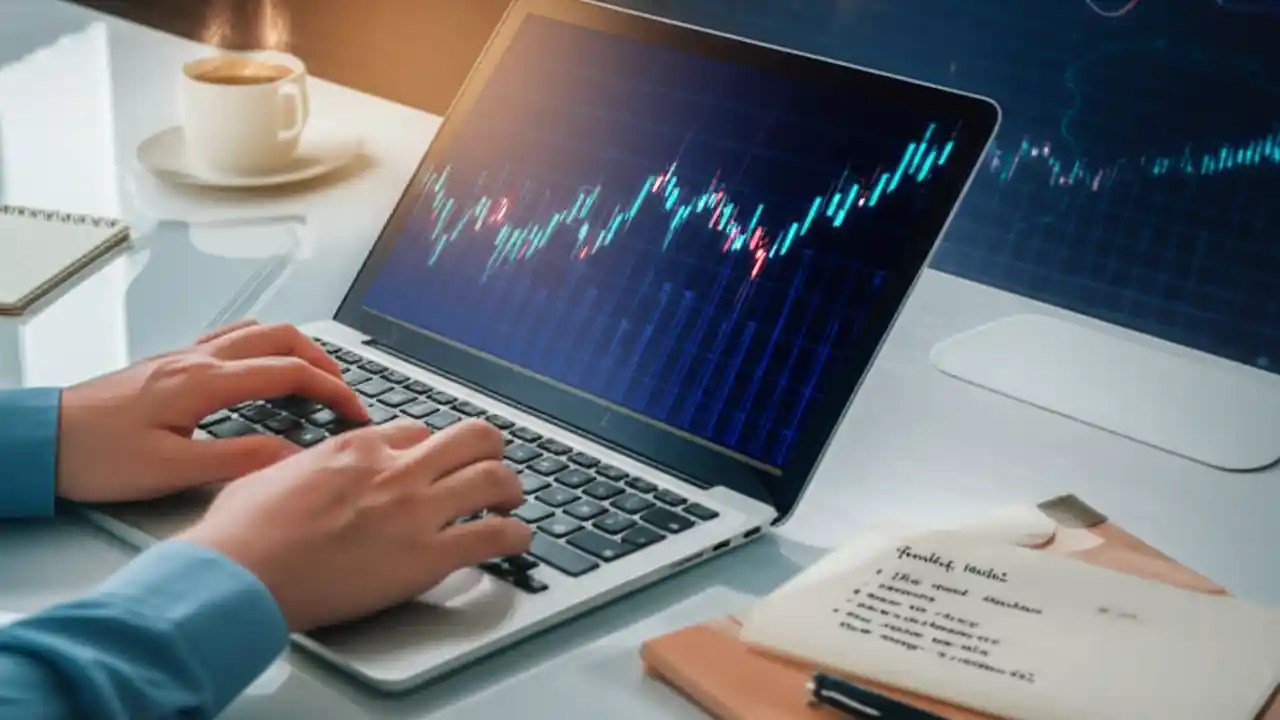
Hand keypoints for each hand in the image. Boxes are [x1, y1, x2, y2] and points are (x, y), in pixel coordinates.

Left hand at [57, 321, 368, 502]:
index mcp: (203, 382)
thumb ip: (239, 458)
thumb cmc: (94, 457)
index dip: (333, 390)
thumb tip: (294, 454)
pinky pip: (230, 339)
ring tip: (316, 378)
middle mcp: (196, 359)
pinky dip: (263, 348)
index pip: (289, 373)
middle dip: (324, 361)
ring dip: (295, 349)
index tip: (356, 412)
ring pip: (257, 332)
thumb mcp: (171, 471)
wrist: (38, 441)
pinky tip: (262, 371)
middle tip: (345, 392)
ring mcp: (182, 356)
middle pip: (281, 338)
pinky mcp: (169, 364)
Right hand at [178, 418, 530, 630]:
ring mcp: (414, 511)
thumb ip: (307, 463)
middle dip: (489, 450)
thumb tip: (309, 467)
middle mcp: (395, 470)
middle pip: (473, 437)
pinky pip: (493, 536)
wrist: (239, 576)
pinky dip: (515, 536)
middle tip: (491, 467)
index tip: (436, 464)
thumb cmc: (242, 533)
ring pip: (495, 478)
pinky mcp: (426, 557)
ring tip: (511, 502)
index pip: (420, 430)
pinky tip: (516, 541)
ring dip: (511, 489)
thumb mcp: (271, 472)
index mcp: (357, 446)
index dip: (433, 449)